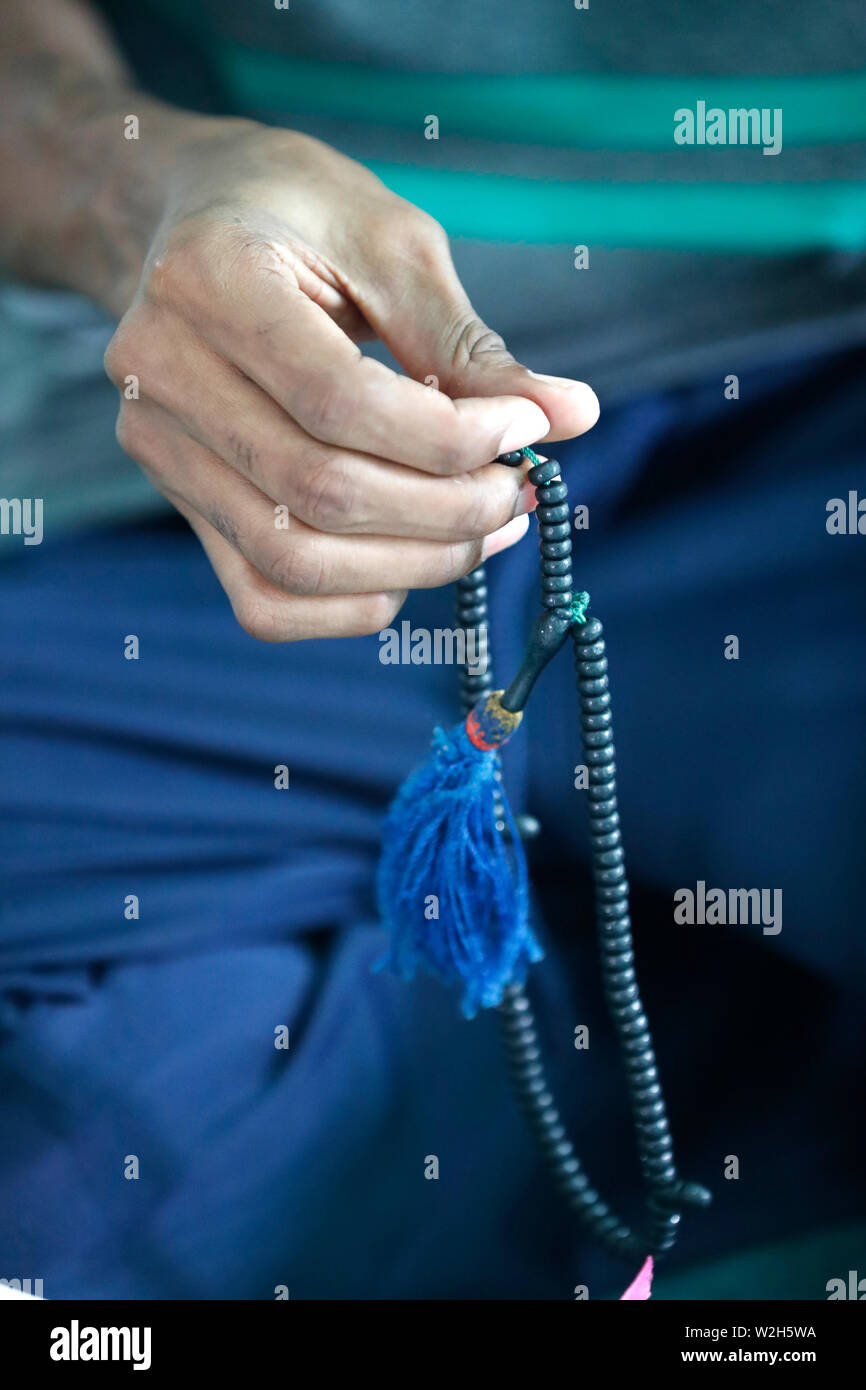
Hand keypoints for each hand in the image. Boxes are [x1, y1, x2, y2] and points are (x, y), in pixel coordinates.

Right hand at [105, 122, 598, 639]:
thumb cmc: (298, 214)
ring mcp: (159, 448)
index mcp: (209, 280)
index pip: (337, 403)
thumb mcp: (392, 246)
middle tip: (516, 490)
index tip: (527, 430)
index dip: (449, 438)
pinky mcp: (180, 501)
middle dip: (446, 511)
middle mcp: (161, 374)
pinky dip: (352, 605)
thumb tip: (573, 415)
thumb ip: (469, 343)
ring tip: (486, 527)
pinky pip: (262, 601)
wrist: (186, 225)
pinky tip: (413, 562)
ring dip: (411, 564)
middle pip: (318, 494)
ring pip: (292, 561)